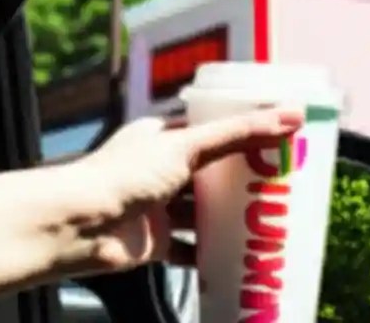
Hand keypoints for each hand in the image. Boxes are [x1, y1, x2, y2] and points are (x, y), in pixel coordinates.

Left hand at [56, 107, 304, 275]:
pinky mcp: (156, 242)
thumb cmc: (122, 176)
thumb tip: (292, 116)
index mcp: (163, 137)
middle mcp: (160, 170)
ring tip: (268, 218)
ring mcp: (158, 207)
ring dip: (229, 217)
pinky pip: (191, 248)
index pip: (211, 129)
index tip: (276, 139)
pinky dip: (212, 253)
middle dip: (242, 180)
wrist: (78, 227)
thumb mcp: (188, 146)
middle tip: (281, 181)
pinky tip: (238, 254)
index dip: (242, 133)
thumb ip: (240, 134)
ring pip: (203, 212)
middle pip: (212, 173)